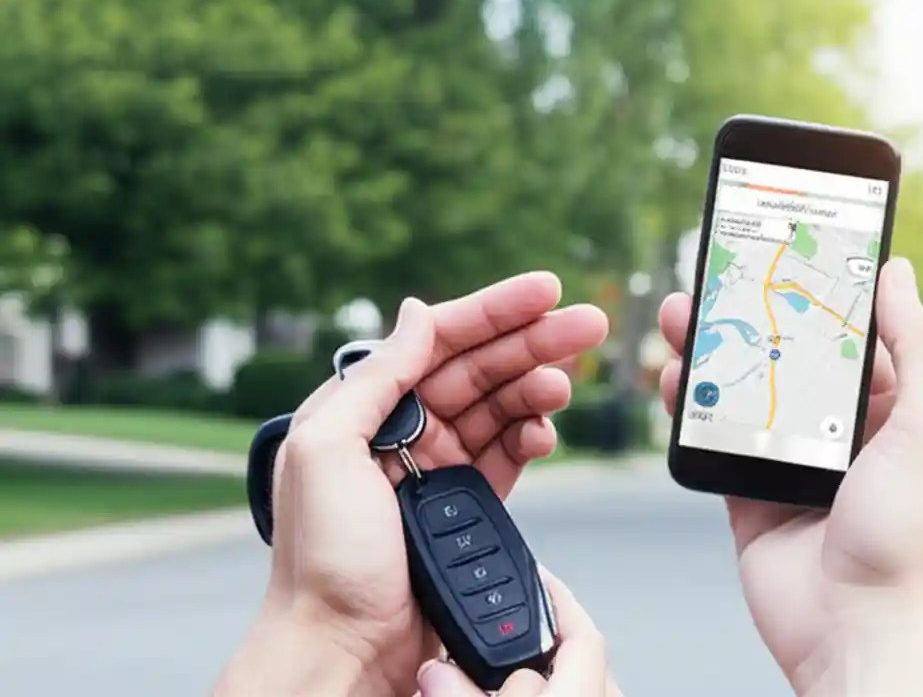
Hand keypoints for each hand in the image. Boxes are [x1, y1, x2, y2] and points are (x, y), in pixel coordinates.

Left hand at [215, 272, 607, 696]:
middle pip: (480, 366)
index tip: (546, 290)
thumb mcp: (326, 448)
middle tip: (587, 326)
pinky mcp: (468, 504)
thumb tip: (416, 313)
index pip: (437, 339)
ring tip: (564, 385)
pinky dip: (533, 436)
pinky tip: (545, 432)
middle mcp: (401, 428)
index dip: (494, 310)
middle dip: (535, 341)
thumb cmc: (322, 557)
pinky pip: (511, 453)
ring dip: (538, 388)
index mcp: (364, 405)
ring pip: (502, 405)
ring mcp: (438, 466)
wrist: (345, 645)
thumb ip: (374, 376)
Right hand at [657, 258, 922, 696]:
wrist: (855, 627)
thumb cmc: (907, 536)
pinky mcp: (747, 488)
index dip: (816, 286)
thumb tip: (896, 271)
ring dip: (708, 348)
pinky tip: (674, 378)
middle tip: (715, 274)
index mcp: (890, 406)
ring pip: (740, 385)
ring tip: (681, 316)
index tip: (784, 245)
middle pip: (784, 351)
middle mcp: (838, 426)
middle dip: (747, 310)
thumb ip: (916, 344)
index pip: (849, 328)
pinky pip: (711, 435)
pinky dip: (688, 405)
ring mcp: (789, 456)